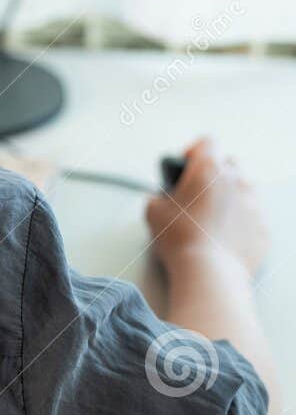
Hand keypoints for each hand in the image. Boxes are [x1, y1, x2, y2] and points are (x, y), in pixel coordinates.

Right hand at [146, 138, 268, 277]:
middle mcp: (236, 181)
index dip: (194, 151)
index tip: (185, 165)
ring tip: (212, 215)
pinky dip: (240, 222)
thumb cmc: (180, 239)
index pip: (207, 142)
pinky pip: (252, 217)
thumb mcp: (152, 213)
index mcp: (208, 170)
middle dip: (215, 173)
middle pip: (229, 163)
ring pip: (244, 189)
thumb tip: (158, 200)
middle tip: (197, 192)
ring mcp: (253, 204)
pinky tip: (224, 236)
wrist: (209, 272)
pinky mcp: (263, 227)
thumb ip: (156, 198)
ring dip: (230, 196)